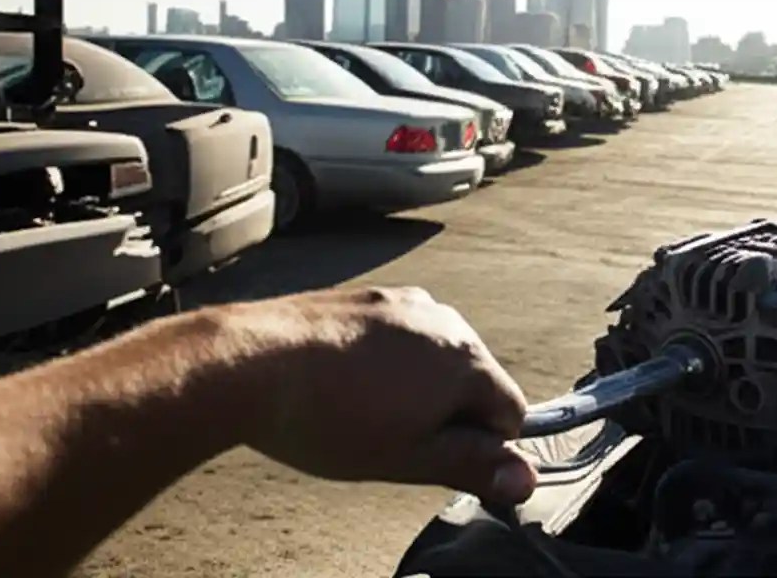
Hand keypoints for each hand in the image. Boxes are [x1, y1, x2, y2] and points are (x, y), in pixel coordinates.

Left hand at [220, 286, 536, 504]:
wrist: (250, 363)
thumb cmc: (330, 419)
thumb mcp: (409, 459)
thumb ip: (473, 466)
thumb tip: (526, 479)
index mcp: (467, 360)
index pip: (512, 412)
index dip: (483, 447)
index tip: (439, 460)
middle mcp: (445, 319)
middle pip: (474, 379)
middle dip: (449, 413)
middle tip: (395, 441)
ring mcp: (403, 302)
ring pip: (433, 357)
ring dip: (416, 387)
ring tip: (363, 413)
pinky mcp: (366, 297)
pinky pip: (397, 337)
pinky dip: (384, 363)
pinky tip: (344, 385)